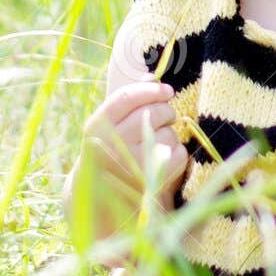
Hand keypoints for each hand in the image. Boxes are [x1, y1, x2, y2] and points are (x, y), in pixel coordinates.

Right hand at [69, 78, 188, 233]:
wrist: (100, 200)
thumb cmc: (108, 152)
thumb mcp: (109, 127)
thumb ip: (127, 101)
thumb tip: (150, 75)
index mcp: (97, 126)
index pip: (128, 97)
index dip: (151, 89)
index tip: (167, 90)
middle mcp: (111, 144)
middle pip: (152, 112)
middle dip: (165, 111)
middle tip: (165, 117)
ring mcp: (131, 163)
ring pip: (168, 133)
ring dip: (169, 133)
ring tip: (156, 143)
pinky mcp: (151, 179)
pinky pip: (178, 152)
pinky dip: (177, 152)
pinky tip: (163, 158)